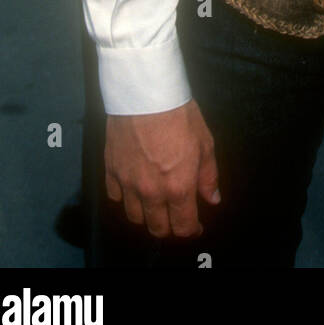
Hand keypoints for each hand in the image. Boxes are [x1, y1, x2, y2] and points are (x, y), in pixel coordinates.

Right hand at [105, 98, 220, 239]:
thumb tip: (212, 198)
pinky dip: (125, 198)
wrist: (145, 93)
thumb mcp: (205, 142)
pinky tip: (133, 188)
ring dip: (146, 215)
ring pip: (134, 216)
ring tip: (155, 204)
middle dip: (169, 228)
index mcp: (178, 187)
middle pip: (156, 228)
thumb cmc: (179, 114)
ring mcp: (128, 183)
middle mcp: (151, 192)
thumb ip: (208, 176)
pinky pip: (115, 197)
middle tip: (175, 216)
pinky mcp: (111, 170)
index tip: (195, 226)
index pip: (182, 227)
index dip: (191, 231)